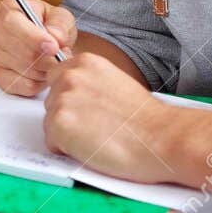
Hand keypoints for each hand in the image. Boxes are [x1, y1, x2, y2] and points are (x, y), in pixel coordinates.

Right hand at [0, 0, 76, 96]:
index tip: (54, 47)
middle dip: (46, 58)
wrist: (49, 43)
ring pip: (24, 70)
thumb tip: (55, 36)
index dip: (33, 37)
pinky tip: (43, 72)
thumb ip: (60, 25)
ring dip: (45, 70)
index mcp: (7, 9)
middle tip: (62, 56)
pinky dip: (39, 83)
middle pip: (19, 51)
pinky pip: (23, 85)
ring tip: (53, 62)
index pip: (12, 23)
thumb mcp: (62, 18)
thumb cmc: (51, 26)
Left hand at [42, 54, 174, 183]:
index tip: (84, 110)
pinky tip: (91, 148)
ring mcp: (62, 98)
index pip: (57, 78)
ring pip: (50, 122)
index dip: (70, 99)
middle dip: (67, 116)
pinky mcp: (59, 123)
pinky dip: (67, 150)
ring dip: (66, 134)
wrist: (161, 138)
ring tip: (97, 138)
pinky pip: (51, 142)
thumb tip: (77, 98)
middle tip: (95, 128)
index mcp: (85, 62)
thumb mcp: (115, 84)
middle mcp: (70, 75)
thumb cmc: (146, 120)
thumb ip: (90, 85)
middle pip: (51, 101)